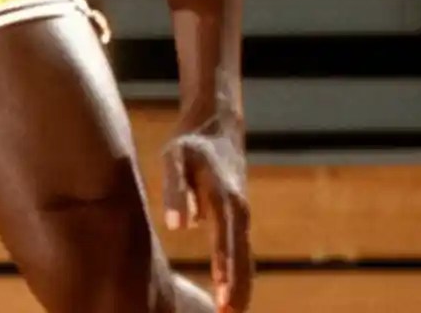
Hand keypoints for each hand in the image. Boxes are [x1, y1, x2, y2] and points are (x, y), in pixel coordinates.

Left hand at [162, 115, 252, 312]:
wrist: (217, 126)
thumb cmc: (190, 143)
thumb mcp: (175, 158)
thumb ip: (175, 190)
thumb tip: (177, 225)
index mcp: (224, 200)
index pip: (226, 245)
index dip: (225, 274)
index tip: (223, 301)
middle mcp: (239, 211)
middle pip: (241, 257)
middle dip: (238, 289)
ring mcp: (241, 214)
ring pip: (244, 257)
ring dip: (240, 286)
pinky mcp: (237, 215)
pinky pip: (239, 250)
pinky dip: (238, 273)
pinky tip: (230, 293)